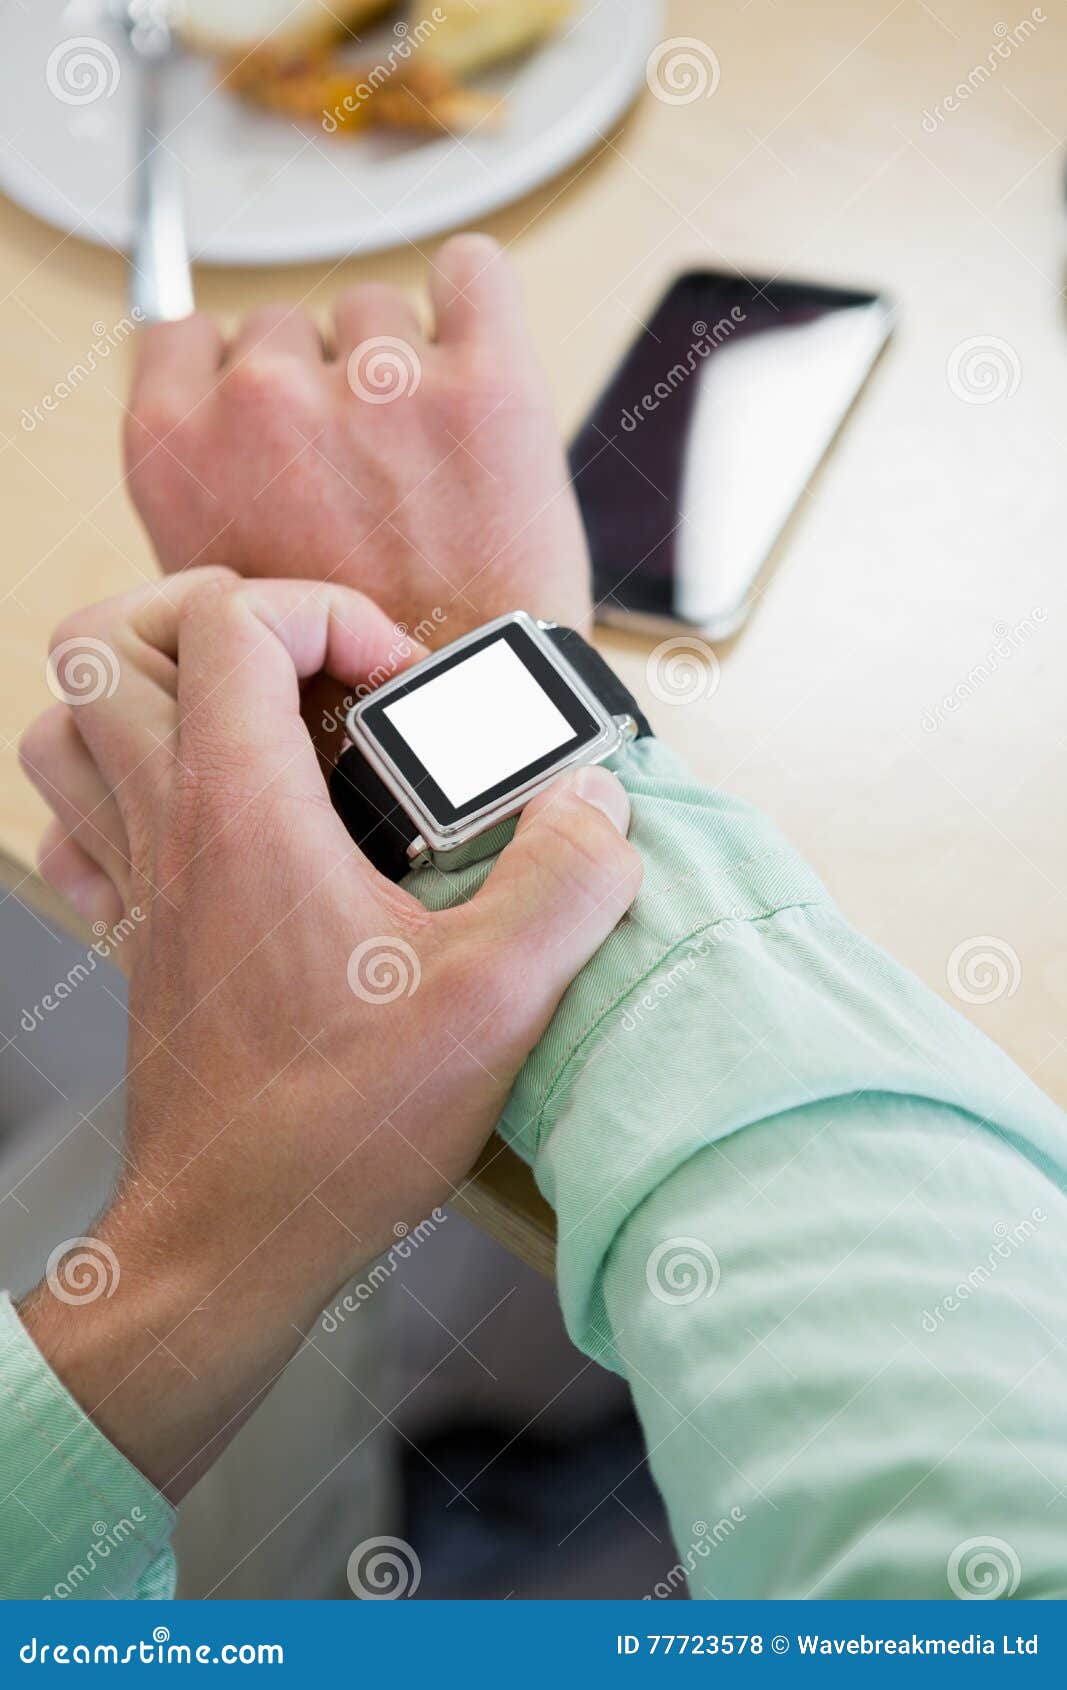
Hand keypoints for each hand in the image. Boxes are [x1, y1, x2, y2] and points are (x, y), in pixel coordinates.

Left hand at [17, 570, 639, 1498]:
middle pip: (102, 641)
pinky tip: (204, 810)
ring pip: (68, 720)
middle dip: (207, 610)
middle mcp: (171, 831)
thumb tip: (596, 802)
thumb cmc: (338, 1131)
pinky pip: (79, 818)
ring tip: (255, 712)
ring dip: (150, 682)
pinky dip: (123, 780)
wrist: (231, 1242)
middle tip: (304, 660)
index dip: (322, 612)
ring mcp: (141, 882)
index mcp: (245, 817)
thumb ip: (565, 882)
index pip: (229, 621)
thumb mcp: (495, 1003)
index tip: (400, 687)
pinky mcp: (139, 935)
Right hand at [124, 235, 592, 645]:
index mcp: (178, 450)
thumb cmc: (343, 688)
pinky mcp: (485, 384)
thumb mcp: (219, 593)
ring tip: (429, 471)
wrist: (459, 734)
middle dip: (325, 390)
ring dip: (402, 369)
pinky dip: (475, 305)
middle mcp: (263, 401)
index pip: (183, 335)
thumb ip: (210, 490)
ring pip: (377, 314)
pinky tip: (476, 368)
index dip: (236, 381)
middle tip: (367, 482)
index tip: (275, 424)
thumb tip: (223, 411)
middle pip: (287, 327)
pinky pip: (472, 274)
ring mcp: (376, 386)